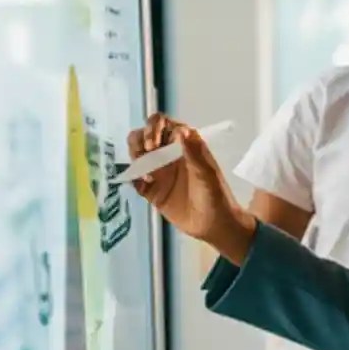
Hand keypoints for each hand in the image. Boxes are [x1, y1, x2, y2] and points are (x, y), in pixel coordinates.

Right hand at [128, 113, 254, 260]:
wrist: (214, 226)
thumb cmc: (216, 196)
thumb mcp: (207, 174)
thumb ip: (195, 153)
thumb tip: (181, 130)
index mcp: (184, 145)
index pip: (163, 124)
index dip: (153, 128)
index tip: (153, 145)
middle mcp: (168, 154)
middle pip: (144, 136)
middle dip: (138, 140)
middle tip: (144, 155)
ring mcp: (159, 172)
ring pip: (137, 154)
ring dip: (134, 157)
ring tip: (145, 173)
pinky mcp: (151, 190)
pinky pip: (135, 179)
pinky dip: (132, 179)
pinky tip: (142, 185)